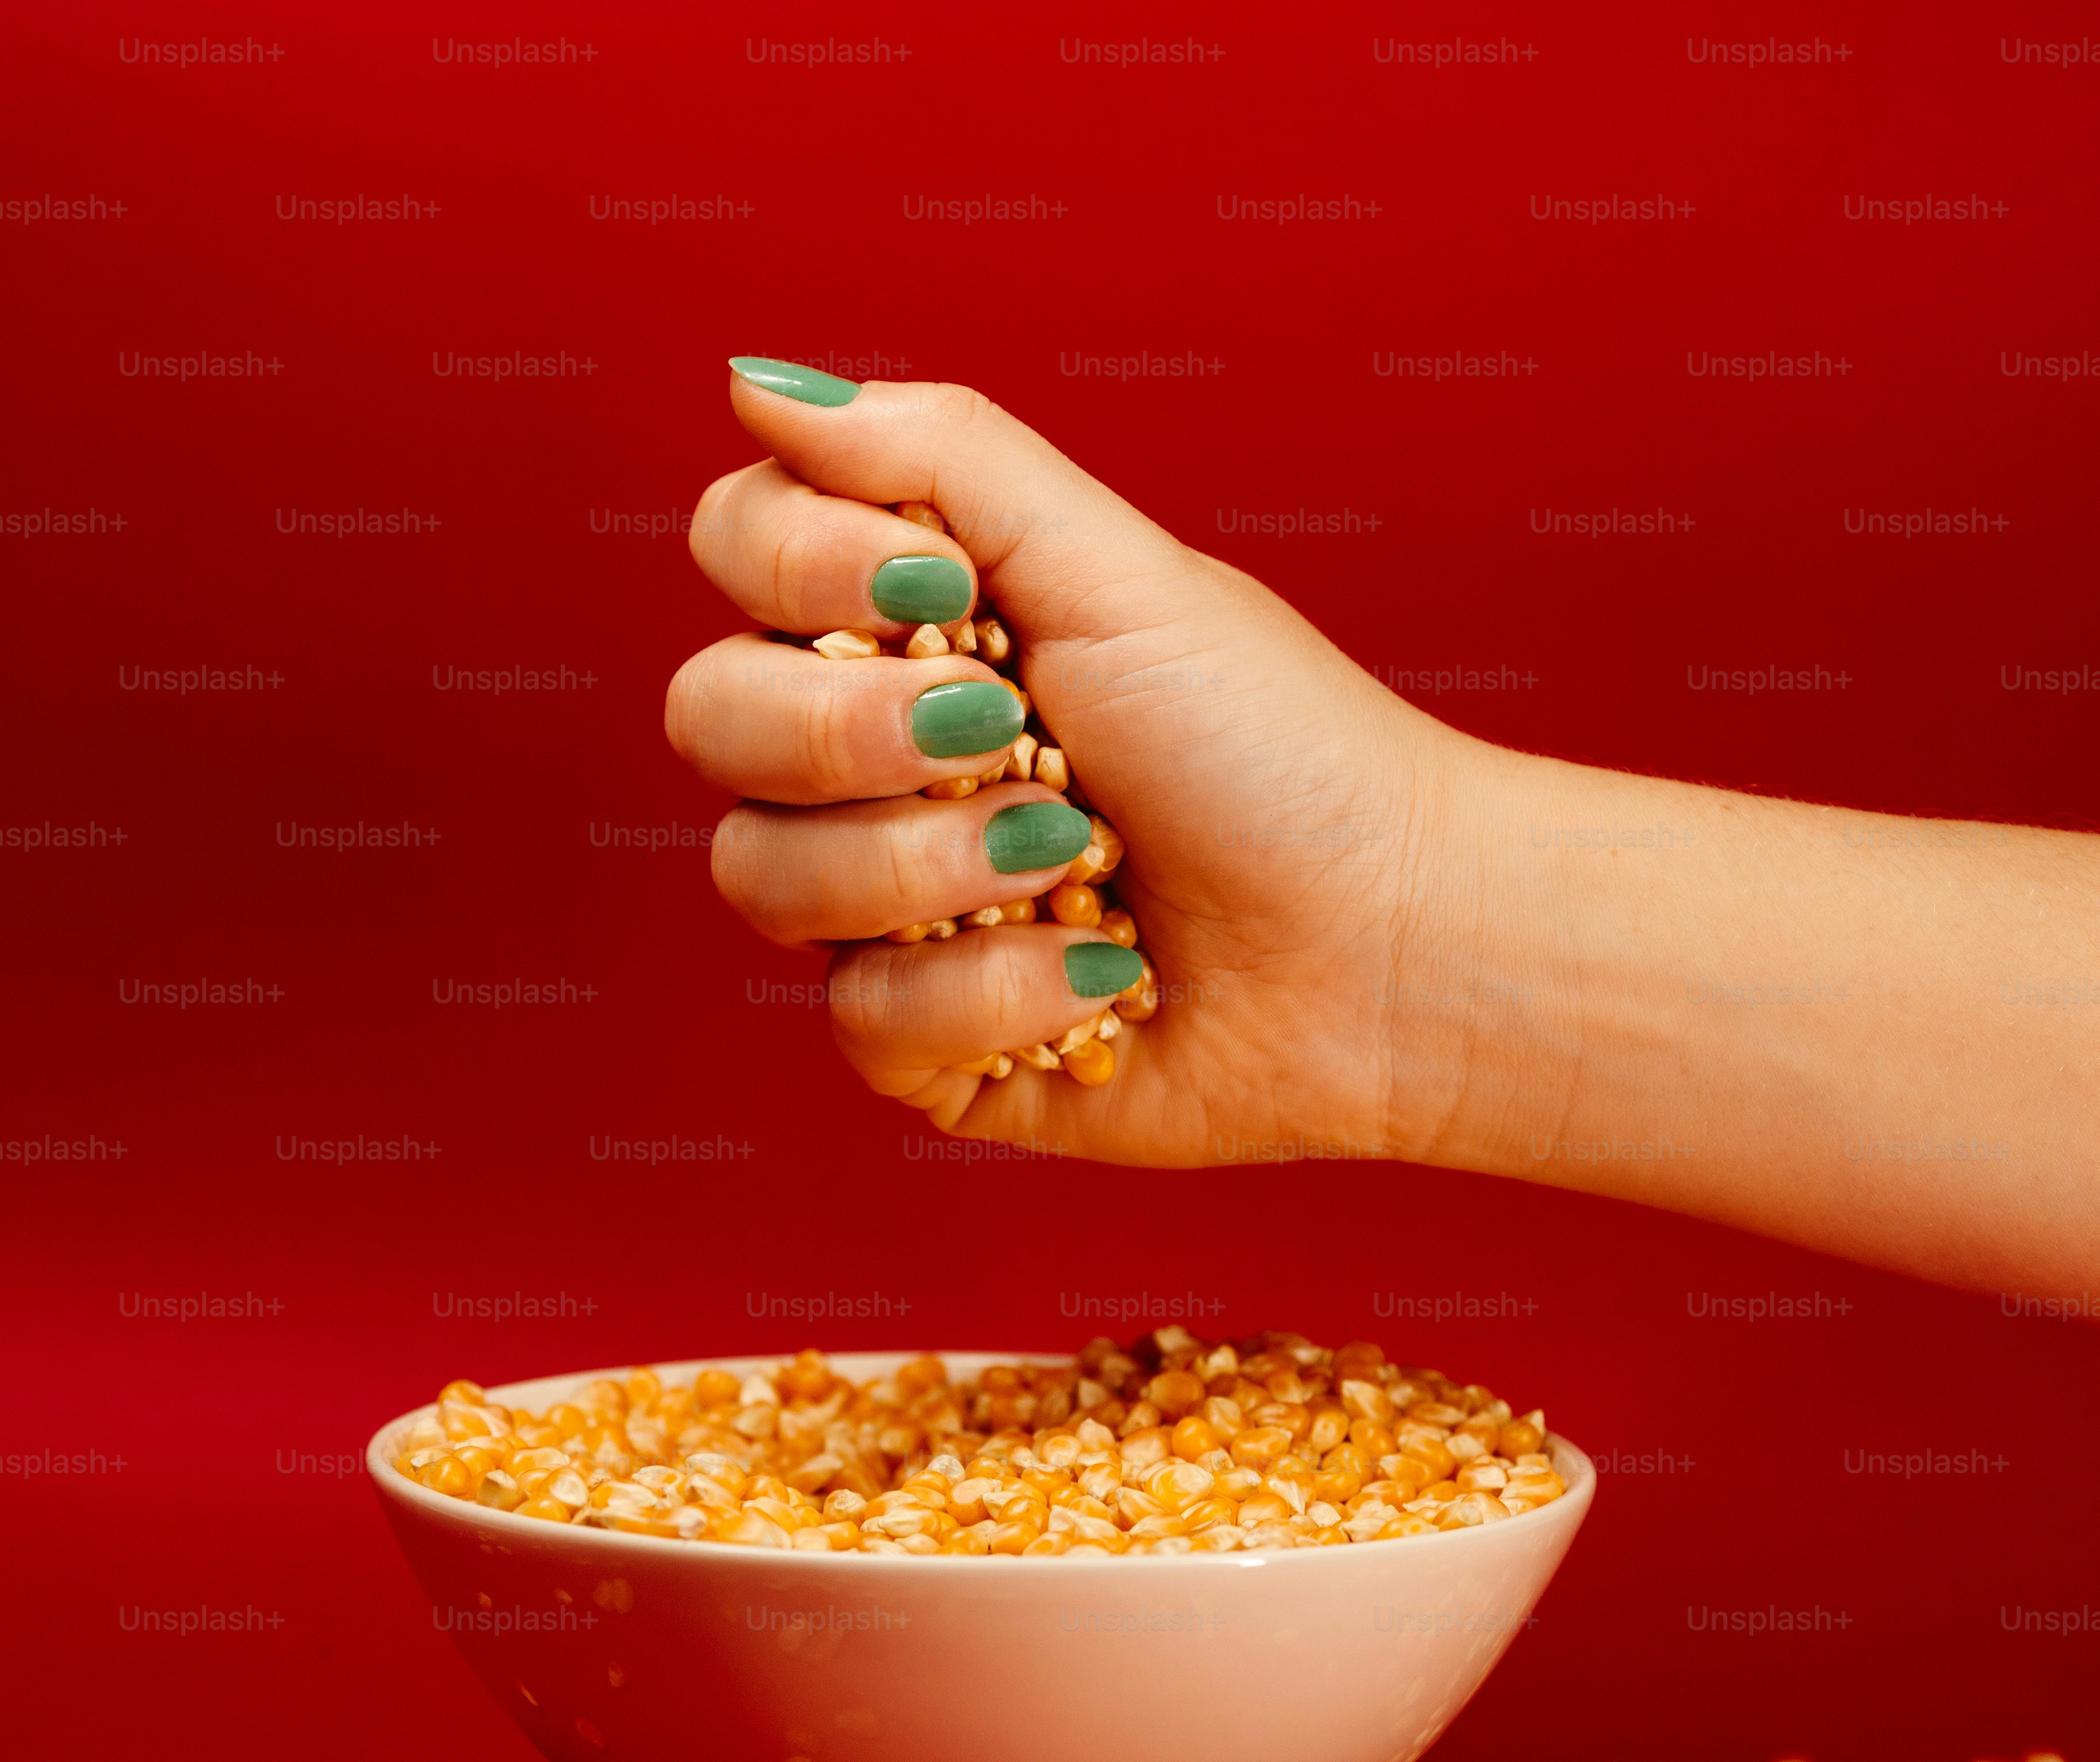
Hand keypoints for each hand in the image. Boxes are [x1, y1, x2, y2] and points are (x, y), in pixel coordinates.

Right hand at [666, 362, 1554, 1163]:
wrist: (1391, 941)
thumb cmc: (1276, 746)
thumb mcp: (1116, 567)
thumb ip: (934, 456)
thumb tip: (754, 381)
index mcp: (909, 625)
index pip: (734, 551)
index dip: (793, 568)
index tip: (933, 584)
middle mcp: (872, 761)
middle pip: (708, 717)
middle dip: (854, 732)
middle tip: (1004, 732)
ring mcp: (885, 906)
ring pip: (759, 877)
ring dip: (932, 867)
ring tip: (1074, 859)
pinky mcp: (925, 1043)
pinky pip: (856, 1020)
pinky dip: (994, 994)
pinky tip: (1098, 973)